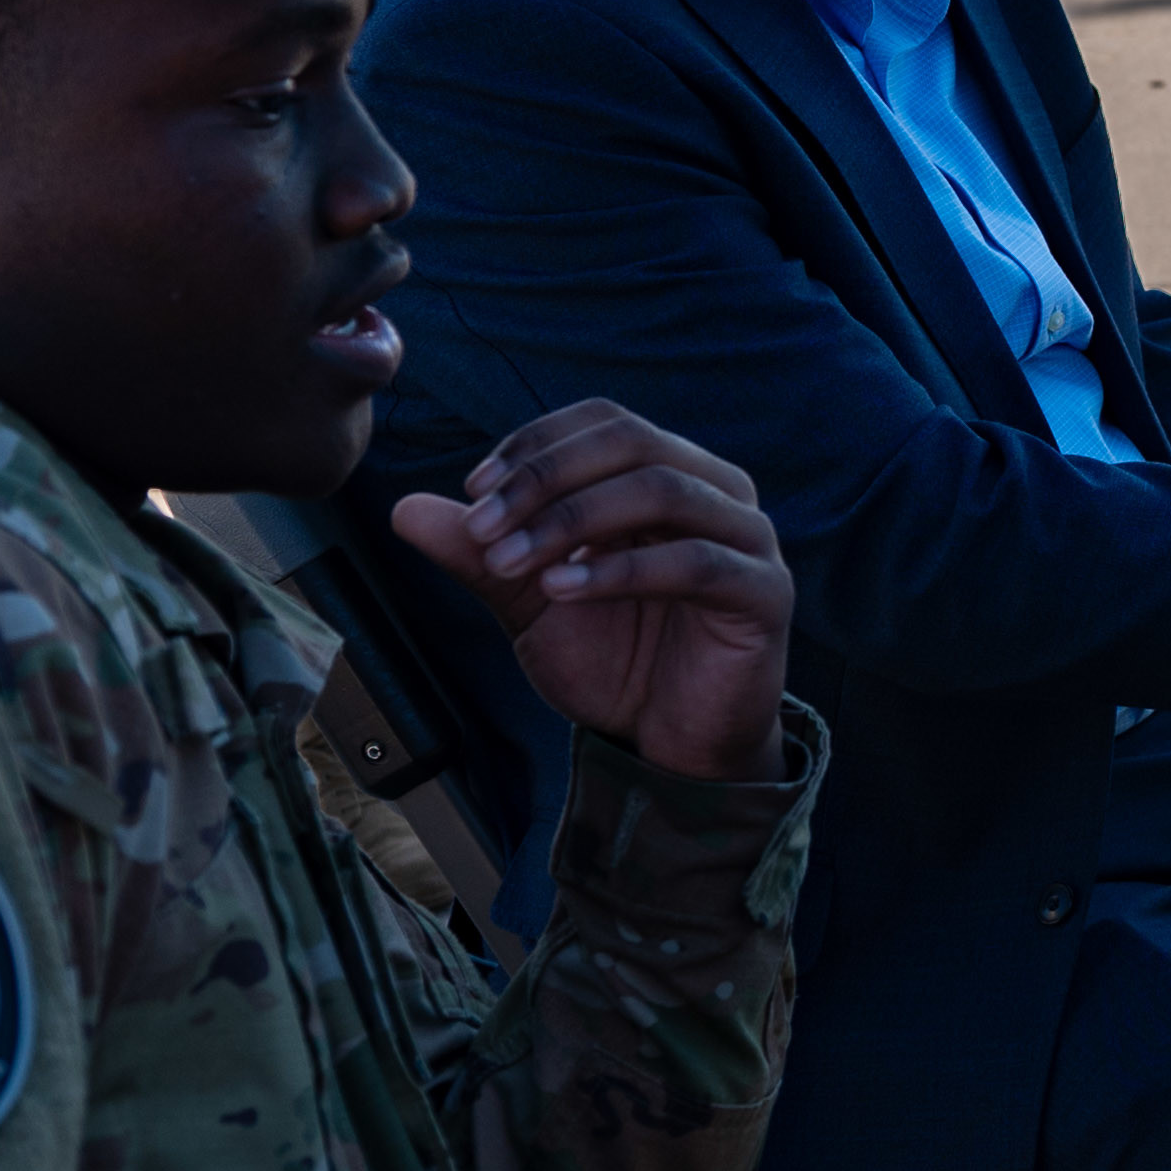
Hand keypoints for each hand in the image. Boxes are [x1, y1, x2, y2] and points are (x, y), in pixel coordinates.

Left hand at [387, 402, 793, 780]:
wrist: (672, 748)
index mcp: (670, 474)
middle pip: (631, 442)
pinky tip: (564, 590)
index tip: (473, 492)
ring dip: (572, 519)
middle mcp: (717, 491)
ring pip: (660, 491)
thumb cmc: (617, 663)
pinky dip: (620, 570)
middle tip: (483, 526)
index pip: (604, 422)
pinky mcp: (764, 593)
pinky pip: (693, 562)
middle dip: (544, 478)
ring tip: (512, 560)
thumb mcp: (531, 602)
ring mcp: (748, 538)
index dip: (535, 446)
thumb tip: (405, 508)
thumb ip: (481, 555)